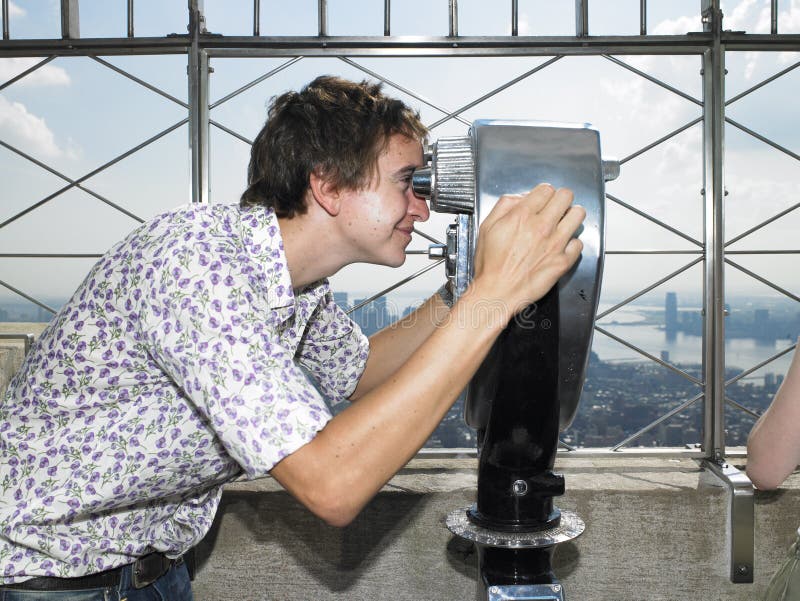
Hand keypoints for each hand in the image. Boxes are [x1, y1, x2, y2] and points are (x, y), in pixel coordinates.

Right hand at [470, 183, 585, 314]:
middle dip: (560, 199)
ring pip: (578, 215)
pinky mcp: (562, 261)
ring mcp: (555, 244)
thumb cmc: (490, 266)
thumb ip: (504, 206)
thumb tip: (520, 198)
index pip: (546, 189)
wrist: (497, 293)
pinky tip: (563, 245)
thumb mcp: (486, 227)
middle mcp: (541, 227)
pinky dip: (572, 243)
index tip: (542, 199)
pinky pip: (578, 243)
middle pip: (565, 196)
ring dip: (571, 215)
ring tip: (565, 221)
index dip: (543, 192)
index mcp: (522, 216)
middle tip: (556, 207)